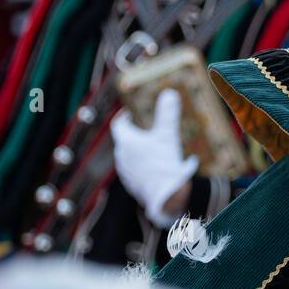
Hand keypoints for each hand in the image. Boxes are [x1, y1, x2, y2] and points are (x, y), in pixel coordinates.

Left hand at [110, 88, 198, 228]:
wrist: (167, 195)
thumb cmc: (164, 162)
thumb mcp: (168, 135)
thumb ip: (168, 113)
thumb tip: (169, 93)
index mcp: (126, 142)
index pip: (118, 125)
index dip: (125, 117)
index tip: (132, 112)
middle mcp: (121, 157)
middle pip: (124, 140)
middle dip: (135, 133)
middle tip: (148, 128)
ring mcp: (126, 173)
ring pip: (129, 156)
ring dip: (139, 150)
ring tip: (154, 147)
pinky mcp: (133, 185)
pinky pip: (135, 170)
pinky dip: (143, 165)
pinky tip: (157, 166)